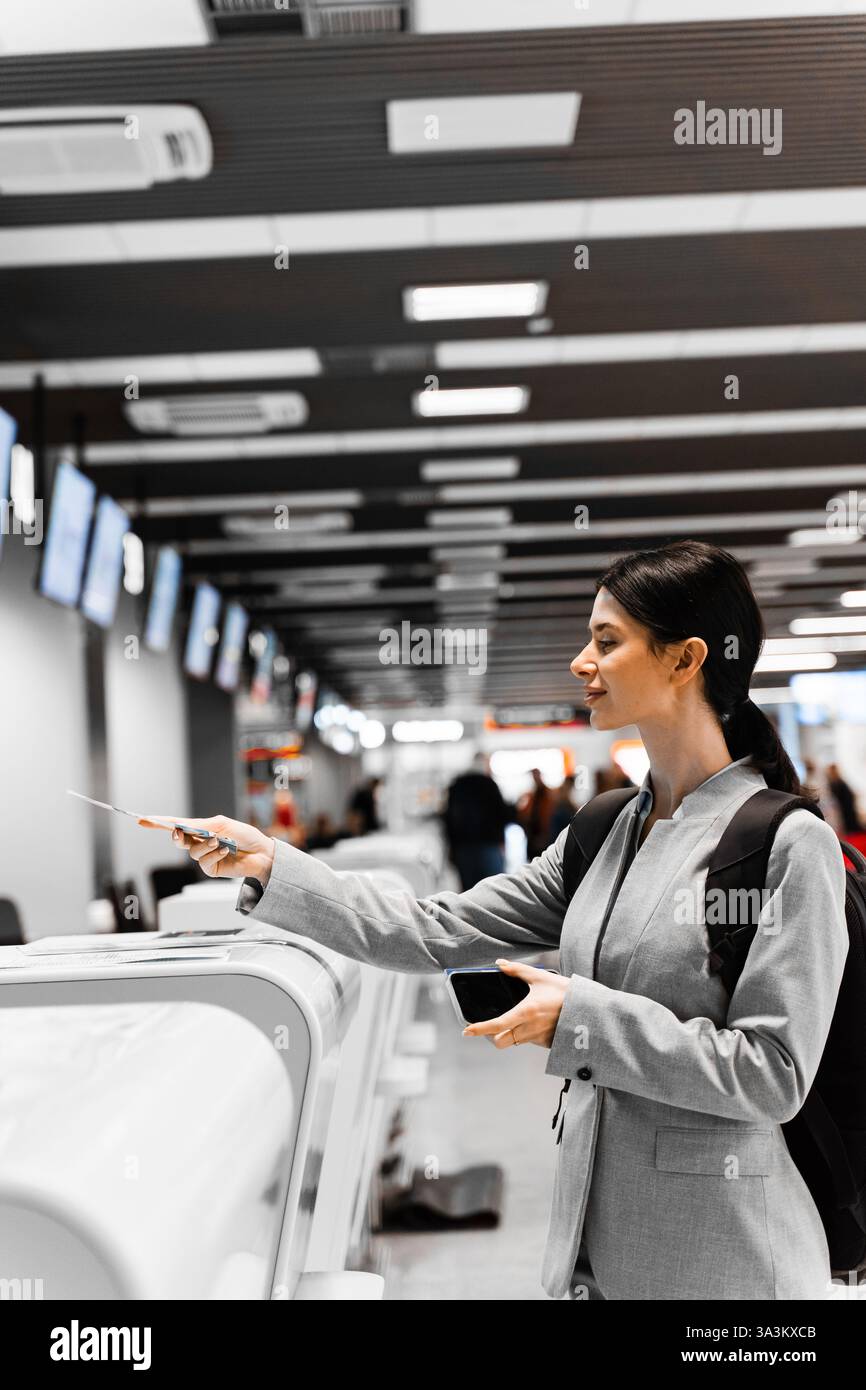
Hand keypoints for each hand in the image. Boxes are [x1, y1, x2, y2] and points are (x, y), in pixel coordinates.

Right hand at [137, 814, 275, 885]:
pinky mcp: (211, 869)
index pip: (176, 825)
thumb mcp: (221, 824)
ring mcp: (204, 856)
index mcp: (201, 829)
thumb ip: (201, 826)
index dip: (158, 823)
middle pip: (178, 840)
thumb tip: (182, 826)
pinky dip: (214, 855)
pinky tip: (225, 850)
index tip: (142, 820)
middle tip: (177, 832)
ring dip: (205, 845)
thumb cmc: (244, 835)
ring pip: (192, 852)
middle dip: (176, 836)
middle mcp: (199, 842)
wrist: (262, 852)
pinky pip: (204, 862)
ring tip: (220, 841)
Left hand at [462, 958, 571, 1048]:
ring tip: (521, 1019)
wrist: (590, 1008)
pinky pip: (530, 1042)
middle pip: (501, 1042)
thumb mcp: (540, 977)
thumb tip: (500, 964)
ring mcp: (539, 1038)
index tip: (467, 1030)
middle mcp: (530, 1028)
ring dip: (511, 1034)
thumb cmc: (565, 992)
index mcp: (525, 1011)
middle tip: (496, 1024)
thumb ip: (517, 970)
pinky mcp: (547, 1044)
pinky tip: (537, 1022)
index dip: (479, 1029)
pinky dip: (527, 1035)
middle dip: (494, 1036)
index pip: (496, 1025)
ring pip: (515, 1042)